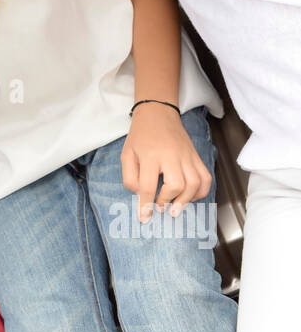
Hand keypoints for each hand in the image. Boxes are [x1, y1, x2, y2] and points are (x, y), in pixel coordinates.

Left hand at [120, 102, 211, 222]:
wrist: (158, 113)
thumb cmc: (140, 136)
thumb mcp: (126, 154)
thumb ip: (130, 177)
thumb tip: (140, 195)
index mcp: (150, 155)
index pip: (147, 185)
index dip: (145, 205)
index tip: (144, 218)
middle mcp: (171, 155)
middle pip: (176, 184)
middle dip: (168, 201)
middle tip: (160, 208)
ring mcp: (187, 156)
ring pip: (194, 183)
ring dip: (185, 200)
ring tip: (175, 207)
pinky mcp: (196, 157)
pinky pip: (206, 178)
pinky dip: (201, 192)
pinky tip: (189, 196)